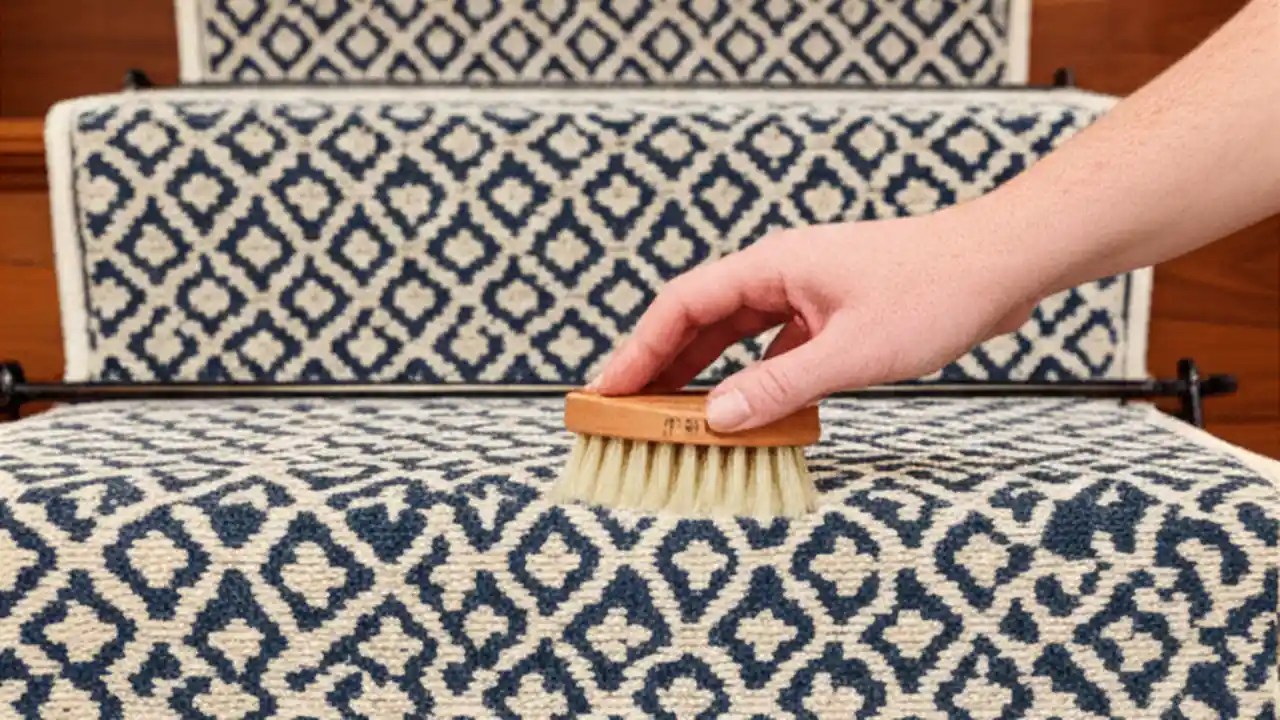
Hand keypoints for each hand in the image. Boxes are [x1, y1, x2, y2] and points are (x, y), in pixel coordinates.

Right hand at [588, 207, 1042, 431]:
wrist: (1002, 264)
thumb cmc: (936, 290)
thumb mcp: (852, 351)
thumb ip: (781, 386)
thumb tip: (718, 419)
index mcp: (772, 267)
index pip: (682, 305)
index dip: (638, 348)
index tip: (607, 389)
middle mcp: (781, 274)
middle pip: (700, 319)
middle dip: (660, 364)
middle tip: (624, 410)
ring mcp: (807, 293)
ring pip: (736, 334)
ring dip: (703, 373)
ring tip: (668, 415)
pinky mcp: (833, 314)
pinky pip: (775, 347)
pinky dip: (753, 378)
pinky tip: (747, 409)